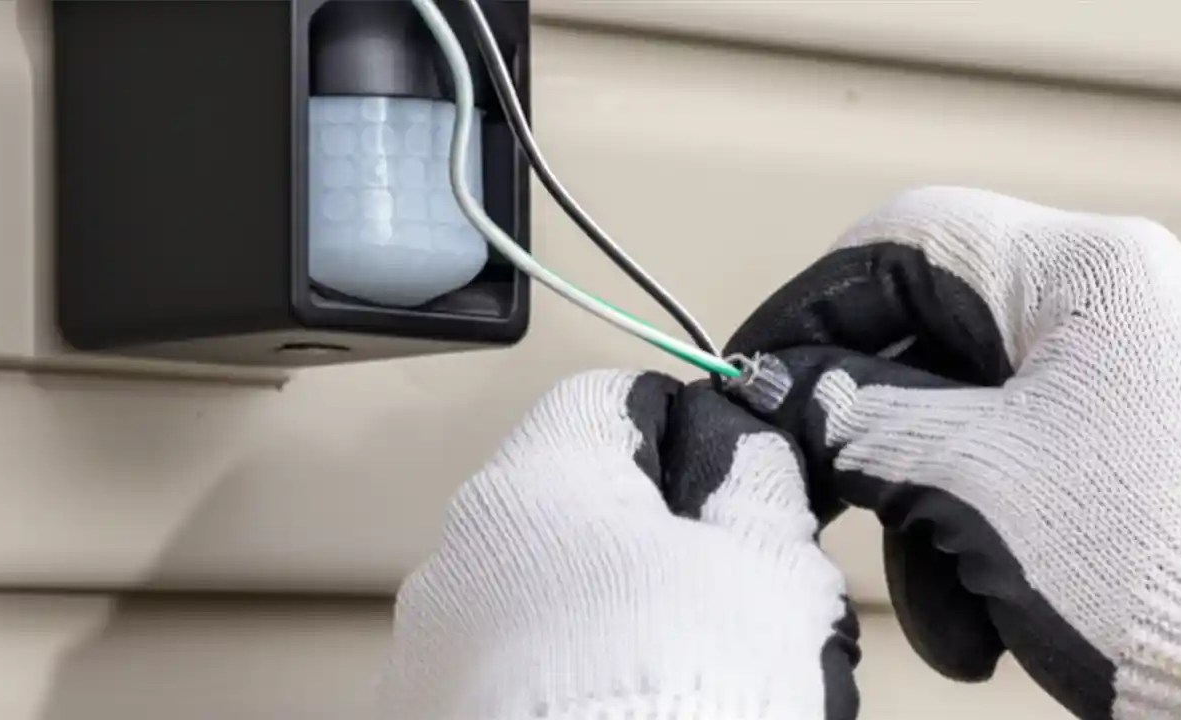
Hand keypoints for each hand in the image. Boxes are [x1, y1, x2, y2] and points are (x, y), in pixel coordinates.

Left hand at [375, 371, 859, 718]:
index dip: (673, 426)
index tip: (716, 476)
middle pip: (558, 499)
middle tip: (703, 587)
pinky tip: (588, 709)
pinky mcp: (415, 707)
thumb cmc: (691, 684)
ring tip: (647, 665)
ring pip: (520, 586)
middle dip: (629, 528)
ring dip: (579, 604)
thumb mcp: (765, 568)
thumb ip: (754, 482)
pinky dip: (538, 671)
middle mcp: (459, 547)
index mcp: (538, 481)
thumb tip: (742, 447)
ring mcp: (426, 637)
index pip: (601, 399)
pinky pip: (488, 663)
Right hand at [726, 187, 1180, 718]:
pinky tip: (988, 632)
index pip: (902, 242)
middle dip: (869, 445)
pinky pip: (1011, 477)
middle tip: (812, 497)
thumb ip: (853, 417)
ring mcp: (1121, 389)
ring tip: (951, 619)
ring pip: (961, 427)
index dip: (807, 307)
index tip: (749, 374)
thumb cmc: (1159, 562)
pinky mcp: (1127, 461)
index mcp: (1081, 273)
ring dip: (923, 526)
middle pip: (926, 345)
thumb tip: (774, 388)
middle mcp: (1106, 312)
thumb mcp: (971, 480)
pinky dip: (976, 549)